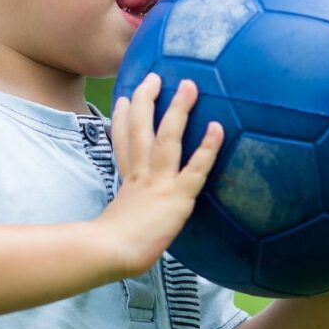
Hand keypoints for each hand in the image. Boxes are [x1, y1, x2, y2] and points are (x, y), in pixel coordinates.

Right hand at [96, 72, 223, 278]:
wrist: (112, 251)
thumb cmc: (111, 248)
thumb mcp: (114, 224)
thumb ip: (123, 217)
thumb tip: (123, 224)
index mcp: (128, 182)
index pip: (123, 144)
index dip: (121, 120)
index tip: (122, 101)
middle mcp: (142, 175)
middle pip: (141, 129)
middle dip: (145, 100)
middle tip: (152, 77)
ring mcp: (159, 182)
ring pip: (167, 138)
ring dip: (178, 109)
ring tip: (188, 85)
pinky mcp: (177, 195)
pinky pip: (196, 167)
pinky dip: (207, 147)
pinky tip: (217, 128)